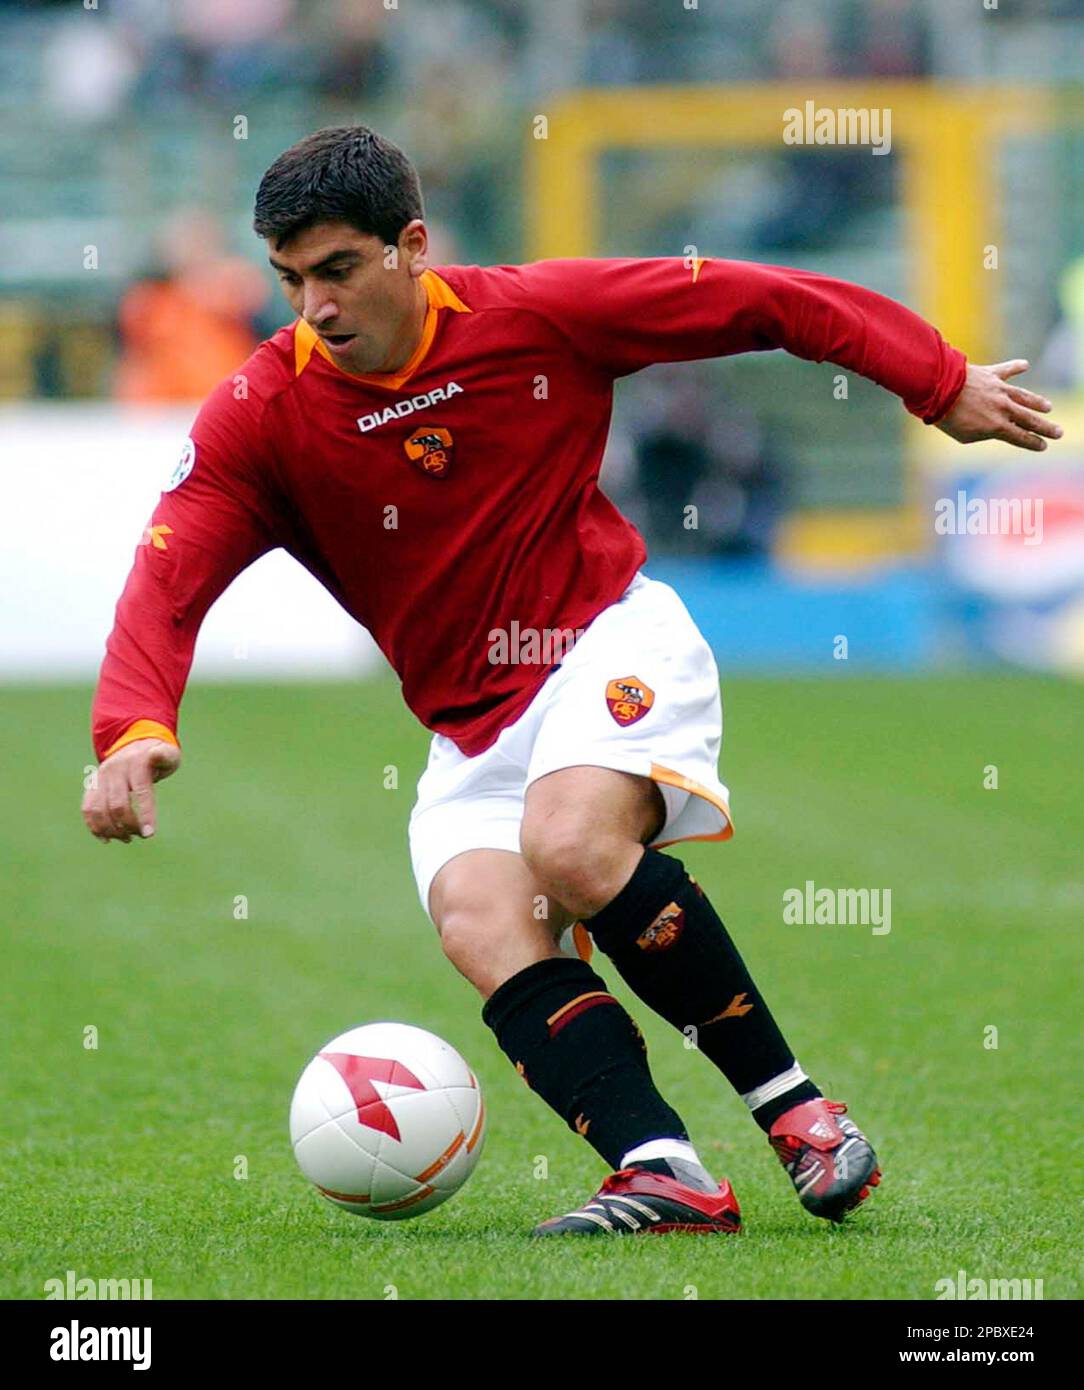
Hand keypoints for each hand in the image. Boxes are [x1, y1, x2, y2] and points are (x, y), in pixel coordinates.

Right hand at [82, 738, 180, 842]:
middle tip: (140, 835)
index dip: (145, 814)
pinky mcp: (92, 785)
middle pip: (118, 805)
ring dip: (111, 829)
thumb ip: (165, 756)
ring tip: (127, 839)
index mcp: (136, 763)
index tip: (149, 834)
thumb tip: (155, 754)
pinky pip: (87, 808)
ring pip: (98, 809)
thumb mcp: (168, 754)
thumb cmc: (157, 755)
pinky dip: (94, 826)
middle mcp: (115, 770)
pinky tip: (107, 838)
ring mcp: (100, 777)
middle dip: (129, 825)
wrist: (133, 745)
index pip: (140, 792)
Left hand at [935, 360, 1061, 450]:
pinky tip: (1025, 365)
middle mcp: (1003, 408)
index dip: (1032, 442)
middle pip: (1029, 419)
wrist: (940, 388)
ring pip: (1024, 396)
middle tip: (1059, 432)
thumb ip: (983, 433)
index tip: (1043, 446)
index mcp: (997, 426)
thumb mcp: (965, 436)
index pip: (1020, 437)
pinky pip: (1006, 370)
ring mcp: (999, 390)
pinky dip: (1015, 366)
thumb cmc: (948, 417)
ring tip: (1048, 407)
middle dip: (1045, 427)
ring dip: (1037, 402)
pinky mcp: (991, 374)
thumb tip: (993, 427)